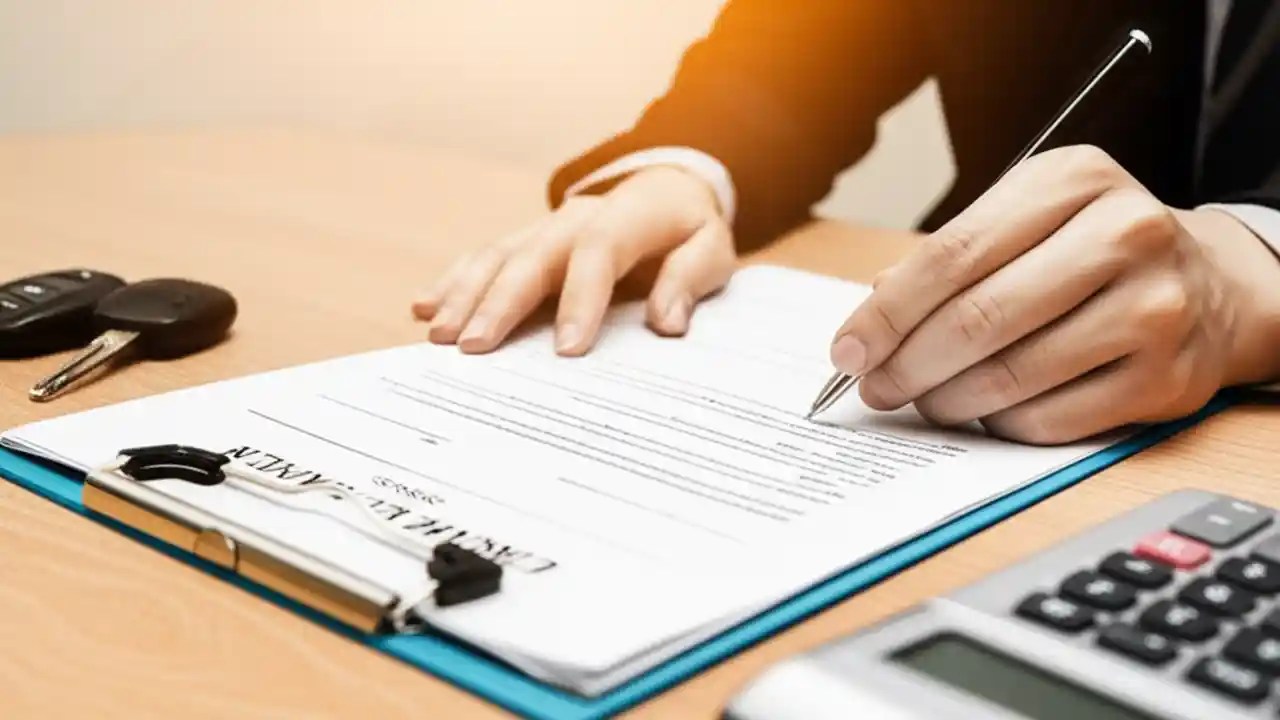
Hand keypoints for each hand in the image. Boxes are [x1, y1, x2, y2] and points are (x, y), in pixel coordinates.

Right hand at [412, 166, 734, 354]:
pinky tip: (424, 307)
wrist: (664, 189)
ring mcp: (545, 227)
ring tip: (438, 335)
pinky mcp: (525, 241)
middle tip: (473, 348)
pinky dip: (452, 282)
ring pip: (497, 255)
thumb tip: (666, 321)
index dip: (582, 299)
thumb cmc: (687, 229)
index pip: (599, 252)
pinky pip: (483, 257)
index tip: (568, 351)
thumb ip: (691, 277)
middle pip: (532, 255)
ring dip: (464, 294)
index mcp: (629, 215)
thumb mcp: (712, 248)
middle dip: (500, 303)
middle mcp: (577, 217)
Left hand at [829, 145, 1279, 443]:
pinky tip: (985, 410)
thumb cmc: (1091, 248)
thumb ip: (950, 257)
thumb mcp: (1027, 218)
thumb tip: (873, 317)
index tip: (849, 347)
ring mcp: (1152, 308)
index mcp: (1074, 180)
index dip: (888, 312)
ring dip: (946, 399)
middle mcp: (1124, 235)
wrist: (1208, 284)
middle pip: (978, 319)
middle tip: (875, 386)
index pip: (953, 254)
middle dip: (907, 363)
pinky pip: (1051, 418)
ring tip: (923, 399)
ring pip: (1010, 375)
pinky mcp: (1164, 378)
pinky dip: (1000, 422)